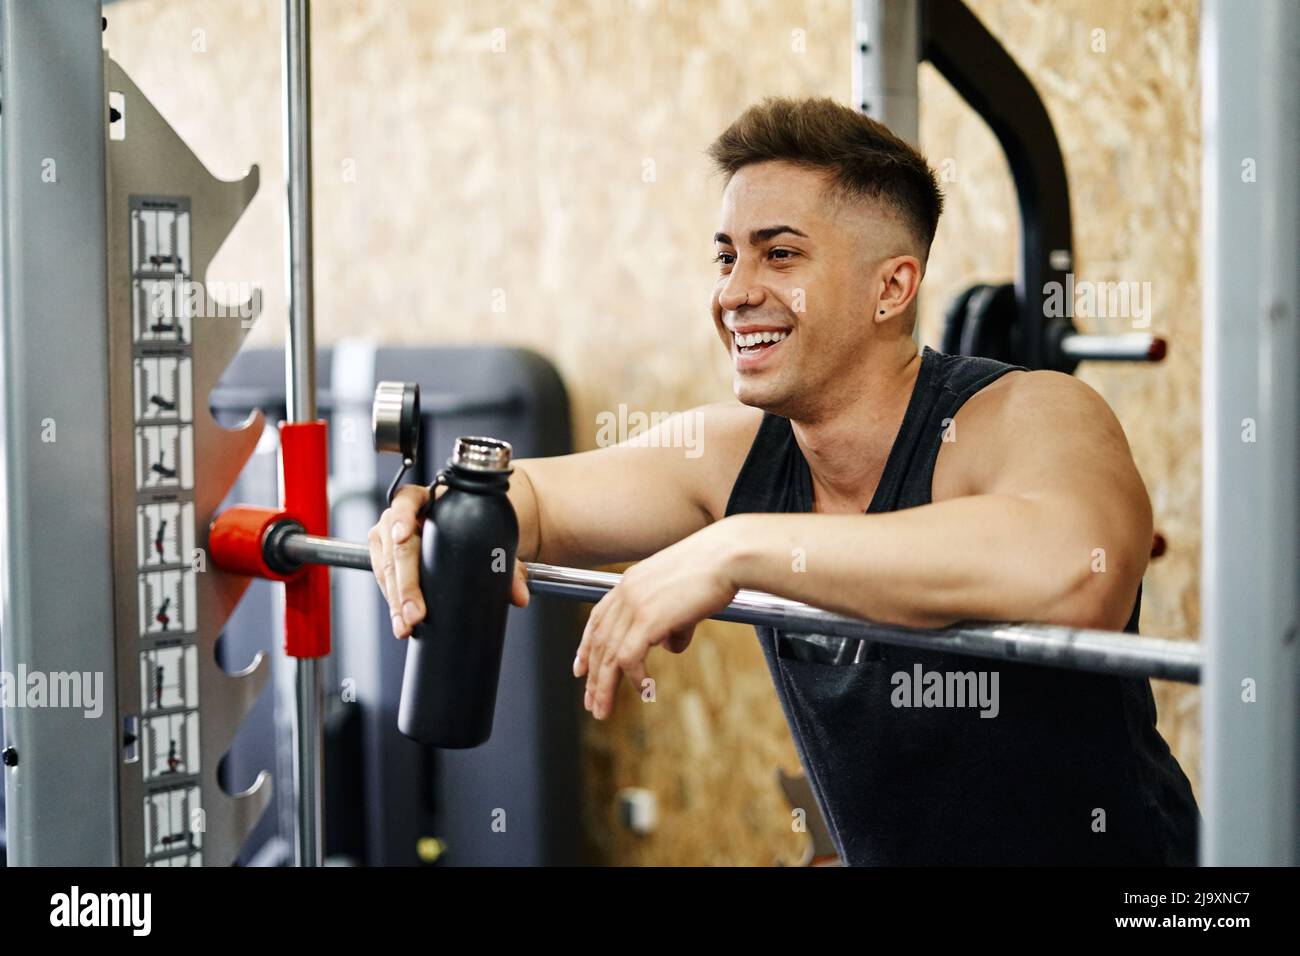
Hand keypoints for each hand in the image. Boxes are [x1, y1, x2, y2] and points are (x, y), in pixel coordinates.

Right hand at [368, 484, 529, 637]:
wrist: (471, 529)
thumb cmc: (479, 526)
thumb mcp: (493, 539)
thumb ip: (510, 565)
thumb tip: (520, 596)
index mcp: (426, 499)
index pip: (408, 500)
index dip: (403, 517)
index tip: (404, 536)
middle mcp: (402, 515)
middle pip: (396, 545)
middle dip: (405, 584)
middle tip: (416, 612)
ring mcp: (389, 536)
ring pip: (386, 567)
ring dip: (395, 599)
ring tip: (408, 625)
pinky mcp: (385, 558)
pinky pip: (385, 580)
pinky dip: (393, 603)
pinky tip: (402, 622)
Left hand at [573, 521, 741, 719]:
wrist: (728, 555)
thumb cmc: (715, 571)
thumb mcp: (684, 598)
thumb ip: (673, 622)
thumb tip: (670, 645)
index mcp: (630, 582)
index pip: (598, 618)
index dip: (586, 645)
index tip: (580, 668)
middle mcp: (626, 592)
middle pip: (600, 641)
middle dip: (593, 675)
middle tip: (591, 701)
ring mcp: (634, 605)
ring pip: (609, 654)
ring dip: (604, 686)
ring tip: (602, 711)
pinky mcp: (648, 618)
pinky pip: (630, 657)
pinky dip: (634, 677)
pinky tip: (644, 690)